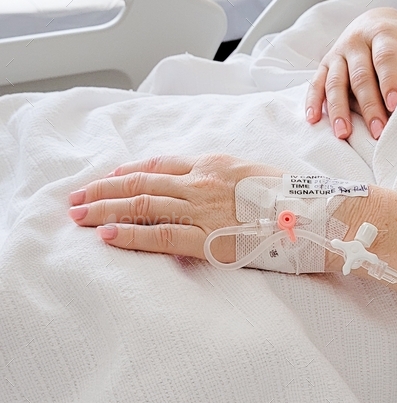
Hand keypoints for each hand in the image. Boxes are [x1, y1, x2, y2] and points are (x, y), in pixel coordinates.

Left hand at [68, 153, 282, 259]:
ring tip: (79, 216)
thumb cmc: (293, 198)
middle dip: (103, 190)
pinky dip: (131, 234)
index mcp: (212, 165)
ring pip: (141, 205)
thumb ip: (226, 179)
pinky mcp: (207, 238)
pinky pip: (160, 234)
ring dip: (105, 210)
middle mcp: (201, 182)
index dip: (128, 172)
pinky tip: (108, 236)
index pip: (159, 166)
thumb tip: (211, 187)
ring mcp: (201, 208)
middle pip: (140, 184)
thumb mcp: (255, 175)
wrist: (315, 214)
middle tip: (75, 198)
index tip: (107, 178)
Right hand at [305, 7, 396, 140]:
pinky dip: (313, 102)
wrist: (370, 21)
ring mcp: (337, 54)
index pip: (385, 58)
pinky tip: (314, 120)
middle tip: (378, 132)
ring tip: (343, 133)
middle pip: (360, 76)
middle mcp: (356, 42)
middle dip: (368, 105)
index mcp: (383, 34)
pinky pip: (316, 84)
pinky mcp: (324, 65)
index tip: (396, 105)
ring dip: (338, 109)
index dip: (390, 81)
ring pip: (335, 82)